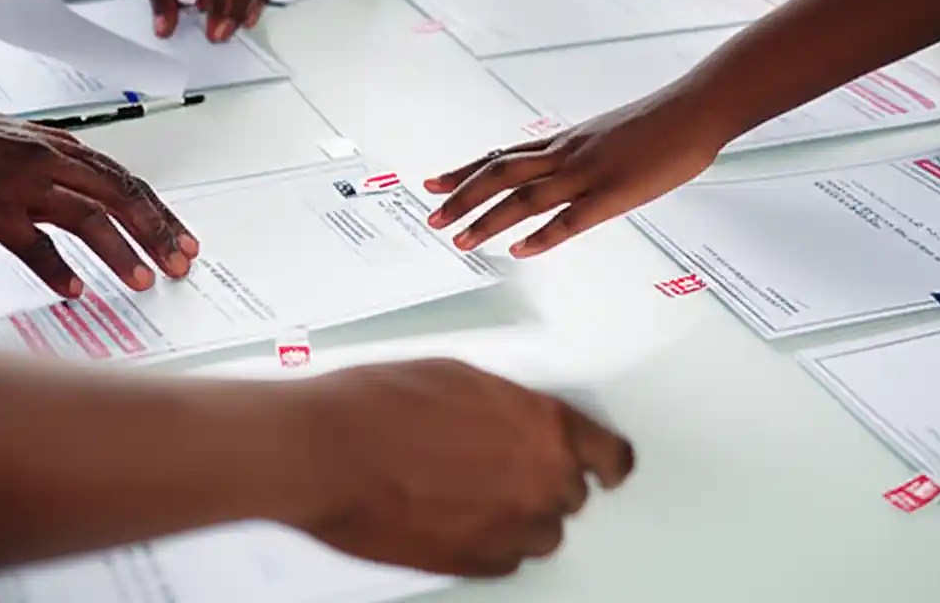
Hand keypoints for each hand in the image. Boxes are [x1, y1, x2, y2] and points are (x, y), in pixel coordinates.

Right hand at [0, 91, 198, 297]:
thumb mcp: (15, 139)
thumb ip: (55, 160)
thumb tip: (92, 182)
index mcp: (57, 146)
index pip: (125, 181)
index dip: (159, 212)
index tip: (183, 238)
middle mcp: (47, 160)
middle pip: (121, 197)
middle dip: (157, 232)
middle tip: (181, 263)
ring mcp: (19, 184)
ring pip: (89, 217)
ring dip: (121, 252)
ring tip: (143, 280)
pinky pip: (32, 243)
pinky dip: (56, 268)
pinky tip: (74, 288)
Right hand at [290, 359, 633, 575]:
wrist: (328, 452)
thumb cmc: (381, 405)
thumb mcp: (462, 378)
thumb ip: (510, 407)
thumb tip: (518, 423)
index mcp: (545, 427)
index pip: (611, 456)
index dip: (607, 463)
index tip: (606, 469)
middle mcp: (540, 481)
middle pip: (571, 497)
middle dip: (544, 483)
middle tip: (501, 468)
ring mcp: (510, 528)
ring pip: (540, 534)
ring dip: (518, 517)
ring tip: (470, 493)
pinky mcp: (475, 562)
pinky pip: (504, 559)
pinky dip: (488, 542)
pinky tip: (453, 516)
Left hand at [424, 102, 718, 257]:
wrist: (694, 109)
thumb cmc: (658, 123)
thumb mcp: (607, 134)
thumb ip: (581, 153)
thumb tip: (561, 168)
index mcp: (564, 141)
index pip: (502, 155)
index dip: (466, 172)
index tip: (435, 185)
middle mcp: (566, 154)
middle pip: (501, 174)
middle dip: (463, 198)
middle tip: (433, 218)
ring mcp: (588, 173)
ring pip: (525, 197)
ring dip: (489, 220)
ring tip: (461, 241)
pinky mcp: (614, 194)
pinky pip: (571, 219)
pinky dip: (542, 236)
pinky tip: (520, 251)